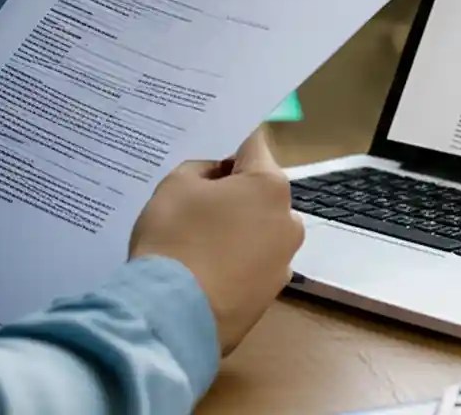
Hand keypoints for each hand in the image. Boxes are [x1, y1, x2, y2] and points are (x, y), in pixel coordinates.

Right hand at [129, 130, 304, 355]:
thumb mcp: (175, 185)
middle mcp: (289, 222)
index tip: (211, 155)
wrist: (172, 315)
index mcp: (271, 187)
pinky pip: (252, 264)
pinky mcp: (270, 297)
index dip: (230, 145)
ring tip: (198, 244)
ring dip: (237, 228)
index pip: (254, 146)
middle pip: (261, 192)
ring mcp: (283, 263)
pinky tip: (204, 272)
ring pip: (259, 230)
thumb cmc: (175, 238)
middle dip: (234, 192)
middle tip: (196, 203)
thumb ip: (201, 170)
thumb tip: (218, 178)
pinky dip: (234, 262)